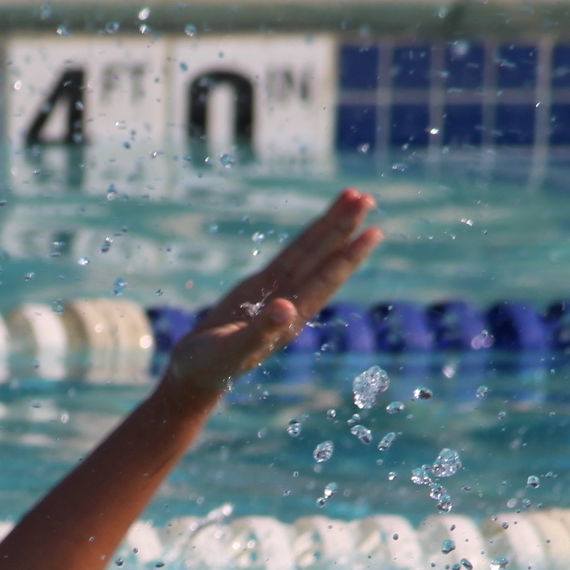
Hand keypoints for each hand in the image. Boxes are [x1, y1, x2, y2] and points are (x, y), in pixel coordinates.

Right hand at [161, 189, 383, 397]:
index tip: (372, 232)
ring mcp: (278, 292)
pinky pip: (290, 256)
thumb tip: (285, 309)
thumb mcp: (232, 351)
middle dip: (345, 228)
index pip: (326, 279)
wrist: (196, 372)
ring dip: (332, 226)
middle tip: (367, 198)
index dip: (349, 256)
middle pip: (323, 258)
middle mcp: (291, 302)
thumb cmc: (212, 367)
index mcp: (291, 318)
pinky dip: (308, 238)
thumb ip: (259, 332)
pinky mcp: (261, 286)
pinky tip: (322, 225)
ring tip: (352, 197)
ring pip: (310, 252)